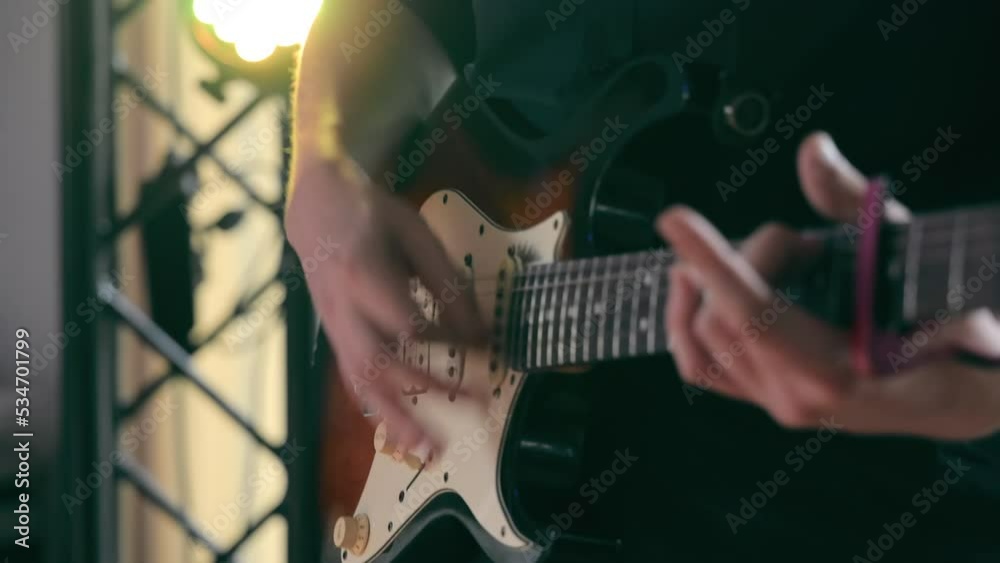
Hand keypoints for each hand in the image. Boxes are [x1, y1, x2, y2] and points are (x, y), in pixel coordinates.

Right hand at [286, 159, 488, 452]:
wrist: (316, 208)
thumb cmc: (371, 215)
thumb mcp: (414, 233)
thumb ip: (446, 281)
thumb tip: (479, 332)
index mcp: (363, 274)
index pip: (406, 322)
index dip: (446, 341)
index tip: (482, 347)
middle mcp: (344, 310)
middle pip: (378, 365)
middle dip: (421, 396)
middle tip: (466, 412)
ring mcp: (334, 329)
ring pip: (360, 383)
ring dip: (395, 420)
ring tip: (426, 449)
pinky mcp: (334, 339)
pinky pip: (354, 381)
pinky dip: (379, 409)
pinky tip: (403, 431)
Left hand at [657, 132, 999, 439]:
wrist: (946, 386)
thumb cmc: (938, 320)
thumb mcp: (903, 254)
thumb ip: (852, 201)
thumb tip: (812, 150)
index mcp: (838, 373)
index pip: (754, 315)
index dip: (713, 262)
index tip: (675, 219)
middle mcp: (797, 400)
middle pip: (719, 314)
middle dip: (746, 260)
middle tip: (798, 243)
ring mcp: (772, 404)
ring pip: (697, 337)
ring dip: (716, 284)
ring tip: (765, 259)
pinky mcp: (757, 399)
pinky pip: (696, 362)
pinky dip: (687, 317)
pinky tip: (699, 284)